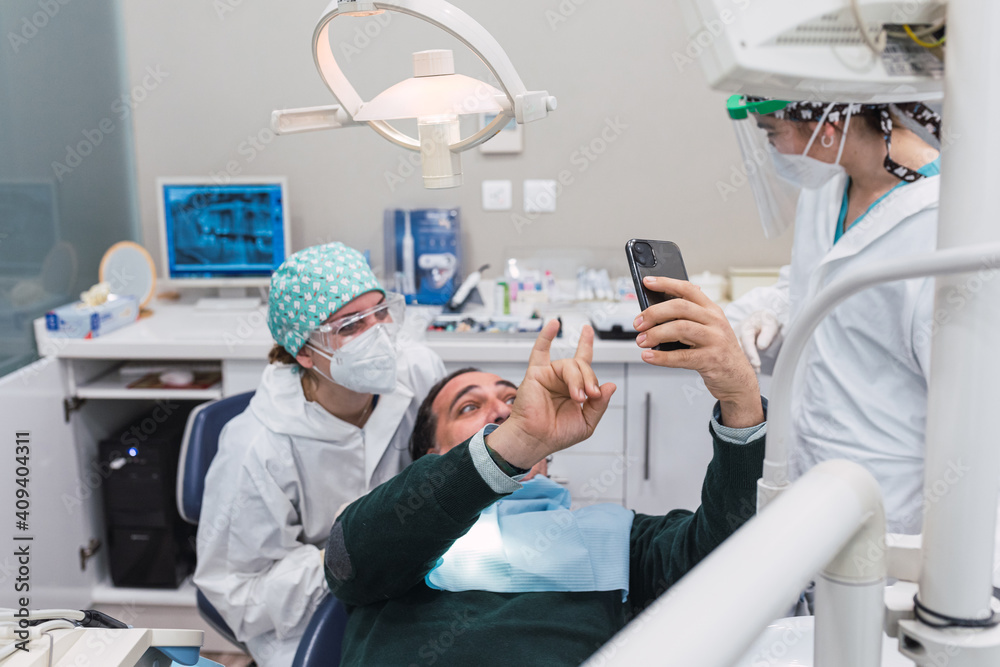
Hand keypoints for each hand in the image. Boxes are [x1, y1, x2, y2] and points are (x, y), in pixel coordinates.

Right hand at [486, 320, 616, 468]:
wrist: (535, 440)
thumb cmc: (556, 434)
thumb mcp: (587, 422)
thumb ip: (600, 404)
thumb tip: (610, 385)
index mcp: (574, 388)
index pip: (583, 363)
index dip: (586, 345)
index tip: (587, 332)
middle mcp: (562, 379)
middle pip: (582, 365)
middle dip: (589, 379)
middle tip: (589, 396)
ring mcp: (549, 374)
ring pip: (570, 364)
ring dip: (577, 379)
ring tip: (577, 396)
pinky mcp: (536, 373)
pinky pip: (540, 350)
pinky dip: (546, 336)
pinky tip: (554, 325)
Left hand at [633, 277, 762, 428]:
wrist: (738, 379)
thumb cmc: (717, 352)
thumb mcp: (708, 329)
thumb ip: (689, 317)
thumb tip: (656, 308)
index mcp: (712, 310)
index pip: (688, 289)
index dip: (666, 283)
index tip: (647, 282)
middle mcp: (715, 322)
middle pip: (680, 307)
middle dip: (654, 313)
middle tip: (638, 323)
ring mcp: (715, 340)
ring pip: (680, 328)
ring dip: (655, 334)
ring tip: (641, 341)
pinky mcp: (711, 360)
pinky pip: (682, 357)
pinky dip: (661, 357)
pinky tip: (648, 356)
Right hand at [737, 309, 781, 372]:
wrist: (760, 317)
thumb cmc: (766, 321)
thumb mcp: (770, 325)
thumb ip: (767, 335)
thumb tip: (761, 346)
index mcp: (745, 328)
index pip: (747, 343)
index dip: (752, 354)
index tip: (757, 364)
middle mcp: (736, 333)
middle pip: (737, 350)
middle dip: (746, 362)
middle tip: (757, 370)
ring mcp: (732, 339)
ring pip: (735, 353)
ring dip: (743, 363)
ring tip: (755, 371)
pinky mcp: (732, 344)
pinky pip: (735, 354)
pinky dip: (742, 361)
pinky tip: (749, 369)